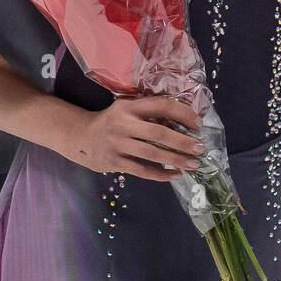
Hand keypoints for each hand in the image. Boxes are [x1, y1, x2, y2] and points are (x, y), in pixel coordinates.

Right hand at [61, 96, 205, 181]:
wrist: (81, 137)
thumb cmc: (111, 122)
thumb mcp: (126, 109)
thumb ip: (148, 113)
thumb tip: (183, 123)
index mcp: (129, 106)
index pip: (160, 105)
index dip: (182, 113)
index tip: (197, 124)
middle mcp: (124, 123)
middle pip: (158, 133)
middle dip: (182, 141)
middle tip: (200, 149)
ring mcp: (118, 144)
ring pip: (152, 154)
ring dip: (175, 160)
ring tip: (193, 164)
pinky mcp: (114, 162)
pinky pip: (142, 170)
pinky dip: (160, 175)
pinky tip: (174, 175)